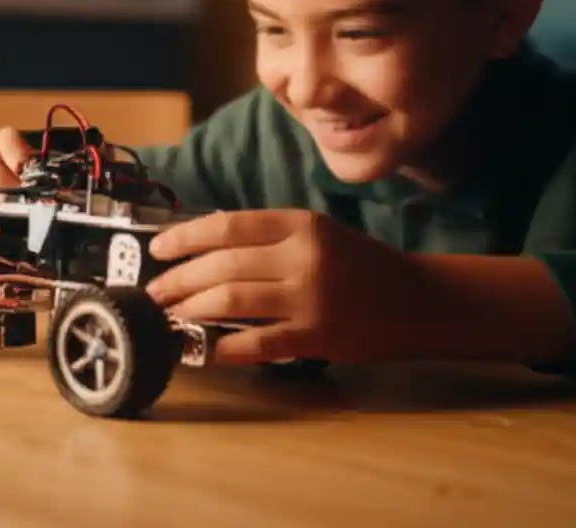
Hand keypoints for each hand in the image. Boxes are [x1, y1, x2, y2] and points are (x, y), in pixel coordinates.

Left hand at [145, 209, 433, 364]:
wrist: (420, 300)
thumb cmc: (361, 265)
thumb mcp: (319, 234)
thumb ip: (270, 236)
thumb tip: (207, 244)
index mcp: (299, 224)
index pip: (226, 226)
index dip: (184, 238)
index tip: (157, 250)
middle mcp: (302, 256)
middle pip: (221, 266)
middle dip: (177, 281)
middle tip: (155, 293)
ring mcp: (309, 297)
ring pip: (229, 301)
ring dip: (191, 311)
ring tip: (172, 317)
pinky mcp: (316, 336)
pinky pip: (256, 343)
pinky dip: (223, 348)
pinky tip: (205, 352)